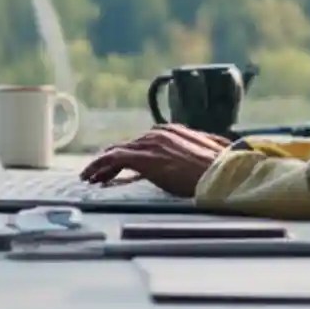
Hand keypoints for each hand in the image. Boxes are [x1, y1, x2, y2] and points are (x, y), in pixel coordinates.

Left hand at [79, 123, 230, 196]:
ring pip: (116, 153)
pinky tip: (90, 177)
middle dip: (111, 162)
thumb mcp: (208, 155)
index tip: (119, 165)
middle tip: (98, 174)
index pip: (142, 142)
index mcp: (172, 131)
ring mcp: (149, 144)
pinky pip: (112, 160)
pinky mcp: (142, 158)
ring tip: (89, 177)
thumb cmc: (218, 169)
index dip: (128, 154)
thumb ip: (199, 151)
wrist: (220, 175)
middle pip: (127, 147)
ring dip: (101, 166)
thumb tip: (207, 154)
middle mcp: (157, 133)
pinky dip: (99, 167)